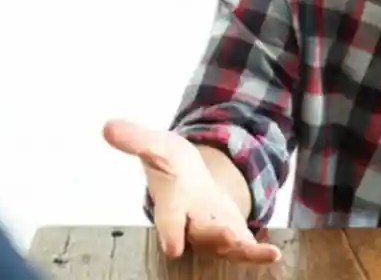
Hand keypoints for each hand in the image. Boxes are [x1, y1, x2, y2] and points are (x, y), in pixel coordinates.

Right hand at [103, 119, 281, 262]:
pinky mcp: (233, 235)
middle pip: (200, 235)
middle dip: (211, 236)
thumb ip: (136, 139)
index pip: (168, 218)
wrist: (190, 183)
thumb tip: (108, 126)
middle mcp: (190, 222)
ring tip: (251, 248)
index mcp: (171, 202)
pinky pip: (245, 248)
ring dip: (235, 246)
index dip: (169, 231)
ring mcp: (213, 232)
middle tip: (225, 235)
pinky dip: (257, 253)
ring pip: (223, 245)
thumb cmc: (170, 167)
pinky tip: (272, 254)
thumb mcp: (158, 145)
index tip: (172, 248)